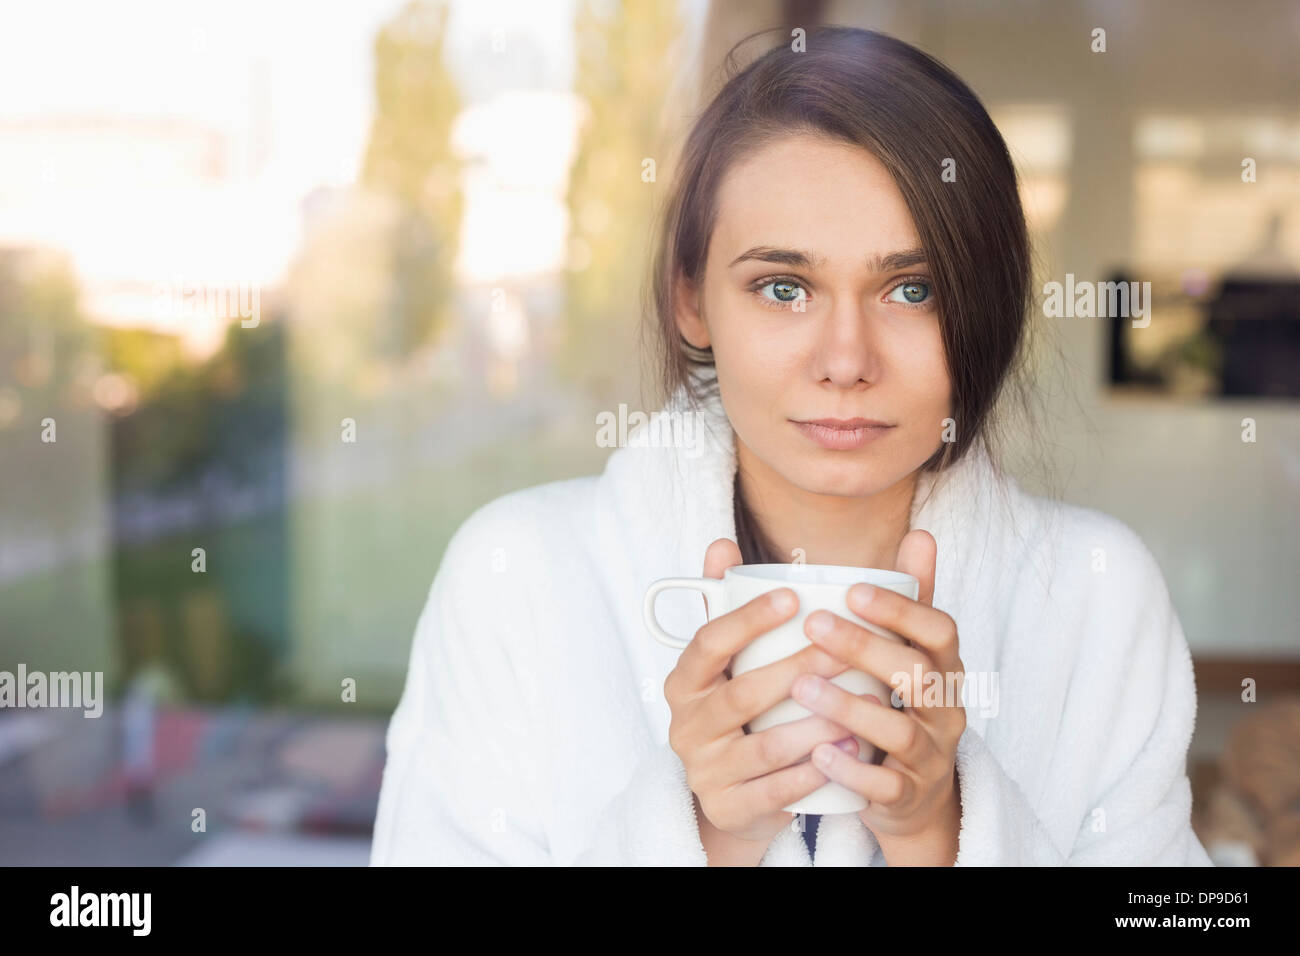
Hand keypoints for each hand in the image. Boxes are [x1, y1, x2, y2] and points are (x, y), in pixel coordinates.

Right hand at [665, 538, 861, 864]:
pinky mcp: (728, 808)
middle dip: (797, 670)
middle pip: (741, 694)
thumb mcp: (727, 662)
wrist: (733, 794)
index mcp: (684, 681)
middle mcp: (685, 725)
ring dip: (814, 726)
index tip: (794, 596)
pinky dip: (812, 774)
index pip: (708, 642)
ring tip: (861, 706)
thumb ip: (727, 604)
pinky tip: (847, 756)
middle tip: (848, 649)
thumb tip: (722, 543)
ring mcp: (705, 770)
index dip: (748, 619)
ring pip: (762, 747)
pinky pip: (773, 792)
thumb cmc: (739, 711)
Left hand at [789, 530, 964, 864]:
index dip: (901, 609)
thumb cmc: (901, 704)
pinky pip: (885, 786)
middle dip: (866, 648)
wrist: (912, 793)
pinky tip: (817, 753)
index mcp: (944, 667)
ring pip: (900, 730)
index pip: (939, 630)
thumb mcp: (910, 652)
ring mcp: (930, 756)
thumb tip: (921, 533)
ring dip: (849, 707)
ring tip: (801, 686)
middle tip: (813, 625)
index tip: (851, 588)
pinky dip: (852, 769)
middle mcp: (945, 709)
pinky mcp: (907, 797)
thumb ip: (910, 598)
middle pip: (918, 676)